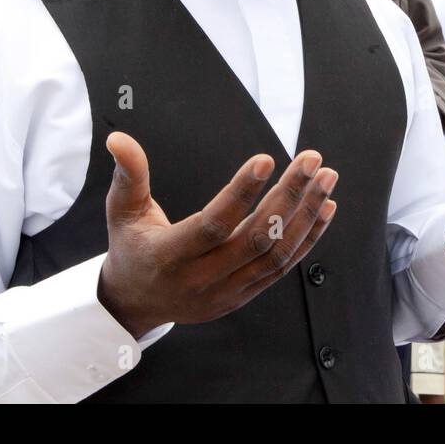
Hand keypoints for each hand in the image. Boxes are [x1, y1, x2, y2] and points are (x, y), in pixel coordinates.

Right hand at [97, 132, 337, 339]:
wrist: (136, 304)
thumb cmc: (131, 248)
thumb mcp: (122, 212)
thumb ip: (129, 174)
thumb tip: (119, 139)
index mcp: (170, 256)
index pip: (213, 225)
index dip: (240, 193)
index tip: (266, 160)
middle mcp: (202, 279)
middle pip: (255, 239)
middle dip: (288, 196)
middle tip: (310, 160)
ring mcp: (227, 291)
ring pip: (276, 255)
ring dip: (305, 214)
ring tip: (325, 178)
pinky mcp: (244, 296)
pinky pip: (283, 268)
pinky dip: (307, 238)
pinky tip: (325, 208)